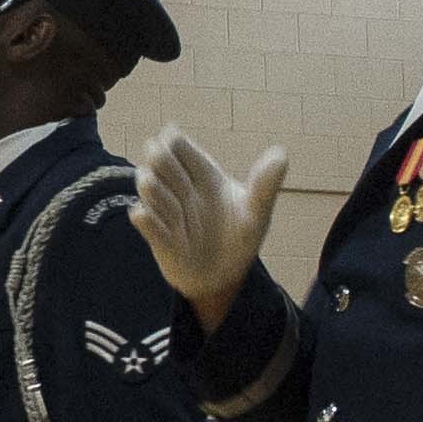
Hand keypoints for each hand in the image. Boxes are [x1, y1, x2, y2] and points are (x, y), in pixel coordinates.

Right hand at [129, 124, 291, 328]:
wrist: (223, 279)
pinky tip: (169, 230)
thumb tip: (281, 154)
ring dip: (159, 193)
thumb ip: (264, 185)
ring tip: (178, 211)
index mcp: (204, 173)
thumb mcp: (256, 214)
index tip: (188, 161)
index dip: (174, 143)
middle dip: (163, 163)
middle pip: (156, 156)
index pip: (176, 142)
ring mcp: (166, 209)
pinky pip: (141, 216)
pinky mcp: (156, 233)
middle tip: (184, 184)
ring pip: (145, 183)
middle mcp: (180, 186)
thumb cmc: (239, 239)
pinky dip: (150, 219)